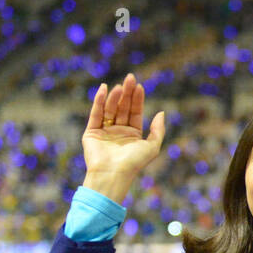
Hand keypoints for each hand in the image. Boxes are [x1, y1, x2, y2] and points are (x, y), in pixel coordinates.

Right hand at [82, 73, 165, 202]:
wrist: (113, 173)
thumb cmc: (134, 163)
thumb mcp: (152, 146)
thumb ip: (158, 130)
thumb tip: (162, 112)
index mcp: (133, 135)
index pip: (135, 112)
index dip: (137, 99)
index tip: (139, 86)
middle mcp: (119, 132)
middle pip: (122, 108)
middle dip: (126, 93)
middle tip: (130, 78)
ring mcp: (105, 131)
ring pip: (110, 109)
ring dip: (114, 97)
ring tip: (119, 86)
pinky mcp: (91, 132)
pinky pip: (96, 113)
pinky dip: (99, 101)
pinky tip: (104, 89)